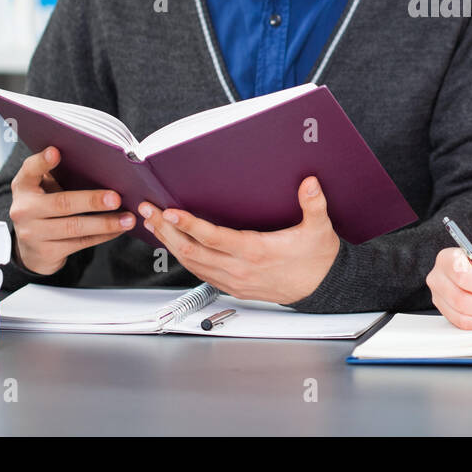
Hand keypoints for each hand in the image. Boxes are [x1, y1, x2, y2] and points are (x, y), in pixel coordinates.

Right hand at [8, 146, 134, 275]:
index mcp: (24, 187)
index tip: (56, 151)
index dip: (42, 161)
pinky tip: (119, 229)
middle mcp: (24, 210)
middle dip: (92, 201)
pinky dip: (103, 235)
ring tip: (128, 218)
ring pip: (75, 227)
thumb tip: (100, 165)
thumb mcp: (43, 189)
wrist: (30, 248)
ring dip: (105, 223)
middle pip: (61, 203)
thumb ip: (60, 175)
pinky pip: (81, 243)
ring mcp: (33, 233)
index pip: (30, 170)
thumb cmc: (44, 208)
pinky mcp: (47, 252)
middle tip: (116, 198)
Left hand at [137, 175, 339, 305]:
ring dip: (170, 244)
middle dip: (167, 231)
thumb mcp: (320, 229)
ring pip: (192, 264)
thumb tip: (309, 184)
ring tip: (155, 224)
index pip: (214, 238)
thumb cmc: (317, 260)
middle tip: (150, 212)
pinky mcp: (234, 287)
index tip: (171, 212)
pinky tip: (175, 246)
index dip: (189, 225)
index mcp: (256, 252)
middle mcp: (240, 269)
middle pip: (193, 251)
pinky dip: (183, 258)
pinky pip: (201, 273)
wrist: (322, 288)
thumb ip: (314, 205)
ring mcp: (234, 281)